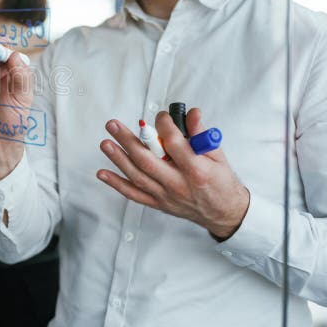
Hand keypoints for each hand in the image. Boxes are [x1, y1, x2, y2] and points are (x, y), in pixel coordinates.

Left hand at [97, 108, 249, 239]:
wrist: (223, 213)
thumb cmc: (221, 182)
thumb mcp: (218, 155)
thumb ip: (202, 134)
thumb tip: (192, 113)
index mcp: (197, 170)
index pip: (175, 145)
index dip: (164, 127)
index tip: (159, 116)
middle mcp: (178, 184)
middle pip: (148, 160)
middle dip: (128, 141)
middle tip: (113, 125)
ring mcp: (166, 195)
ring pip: (137, 176)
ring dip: (118, 159)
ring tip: (105, 143)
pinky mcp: (158, 203)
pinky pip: (134, 194)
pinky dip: (117, 184)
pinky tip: (102, 173)